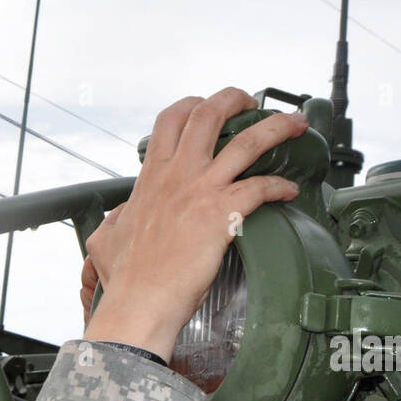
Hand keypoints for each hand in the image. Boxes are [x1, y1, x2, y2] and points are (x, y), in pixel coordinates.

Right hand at [81, 87, 307, 359]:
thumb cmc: (126, 279)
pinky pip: (261, 187)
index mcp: (151, 177)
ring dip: (277, 126)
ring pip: (248, 141)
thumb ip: (113, 221)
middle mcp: (177, 175)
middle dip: (236, 99)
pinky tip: (289, 191)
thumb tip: (117, 218)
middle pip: (210, 113)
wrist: (141, 302)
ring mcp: (201, 192)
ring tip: (296, 125)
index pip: (171, 119)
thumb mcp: (104, 241)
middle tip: (252, 105)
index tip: (208, 109)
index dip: (193, 105)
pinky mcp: (222, 215)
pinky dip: (280, 186)